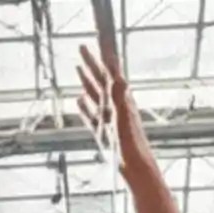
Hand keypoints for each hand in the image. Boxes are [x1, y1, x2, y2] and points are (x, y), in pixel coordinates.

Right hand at [76, 44, 153, 172]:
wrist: (136, 168)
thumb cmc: (131, 147)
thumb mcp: (124, 120)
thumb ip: (120, 99)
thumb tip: (117, 77)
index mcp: (120, 102)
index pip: (107, 75)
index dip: (100, 59)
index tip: (94, 44)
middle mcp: (115, 107)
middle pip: (99, 80)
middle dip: (91, 64)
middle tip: (81, 47)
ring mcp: (108, 119)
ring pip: (94, 94)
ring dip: (87, 80)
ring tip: (79, 67)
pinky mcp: (103, 132)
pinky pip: (90, 114)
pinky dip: (84, 105)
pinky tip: (78, 100)